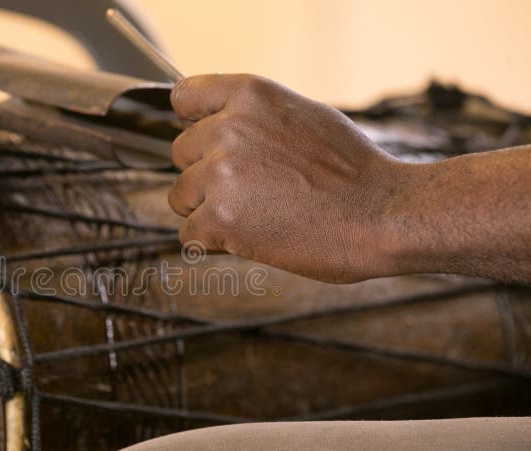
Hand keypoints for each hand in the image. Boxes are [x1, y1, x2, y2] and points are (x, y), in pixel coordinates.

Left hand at [169, 74, 406, 282]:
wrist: (383, 215)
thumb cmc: (352, 172)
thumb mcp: (303, 116)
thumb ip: (254, 117)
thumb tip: (217, 124)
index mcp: (250, 95)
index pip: (185, 97)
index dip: (194, 124)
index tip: (208, 145)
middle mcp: (228, 128)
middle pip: (181, 153)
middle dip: (206, 174)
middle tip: (252, 192)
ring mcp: (221, 173)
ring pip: (180, 196)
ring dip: (207, 211)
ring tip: (256, 216)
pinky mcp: (219, 217)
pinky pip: (189, 234)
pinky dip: (213, 243)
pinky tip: (250, 238)